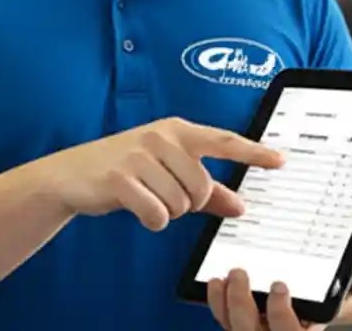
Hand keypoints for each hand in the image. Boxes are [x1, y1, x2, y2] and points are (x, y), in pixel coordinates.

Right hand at [35, 117, 283, 230]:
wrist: (71, 175)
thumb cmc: (125, 170)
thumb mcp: (166, 171)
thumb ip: (207, 189)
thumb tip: (241, 206)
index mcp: (176, 130)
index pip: (223, 141)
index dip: (253, 152)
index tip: (280, 160)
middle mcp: (159, 138)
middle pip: (202, 186)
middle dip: (190, 203)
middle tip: (167, 196)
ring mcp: (138, 156)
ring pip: (180, 204)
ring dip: (167, 211)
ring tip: (147, 197)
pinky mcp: (120, 179)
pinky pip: (156, 214)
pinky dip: (151, 220)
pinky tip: (136, 208)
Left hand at [206, 267, 351, 329]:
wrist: (316, 299)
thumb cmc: (331, 292)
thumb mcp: (348, 287)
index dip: (281, 315)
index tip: (279, 285)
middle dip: (241, 305)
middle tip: (239, 272)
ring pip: (235, 330)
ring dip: (224, 305)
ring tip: (223, 277)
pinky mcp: (242, 326)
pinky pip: (225, 324)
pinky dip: (217, 306)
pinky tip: (216, 284)